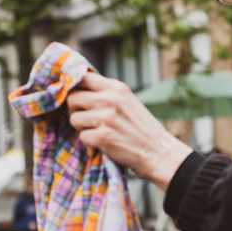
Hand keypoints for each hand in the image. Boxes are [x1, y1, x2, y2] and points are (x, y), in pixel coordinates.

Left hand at [66, 73, 192, 189]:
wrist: (158, 153)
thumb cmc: (141, 128)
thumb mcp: (127, 101)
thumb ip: (106, 93)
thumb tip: (76, 88)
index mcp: (116, 87)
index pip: (82, 78)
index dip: (74, 88)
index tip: (76, 98)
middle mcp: (110, 99)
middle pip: (72, 98)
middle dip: (75, 110)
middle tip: (87, 119)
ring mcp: (106, 118)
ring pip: (74, 118)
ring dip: (82, 128)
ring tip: (99, 131)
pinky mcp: (102, 137)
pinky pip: (81, 137)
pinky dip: (90, 142)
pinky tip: (105, 143)